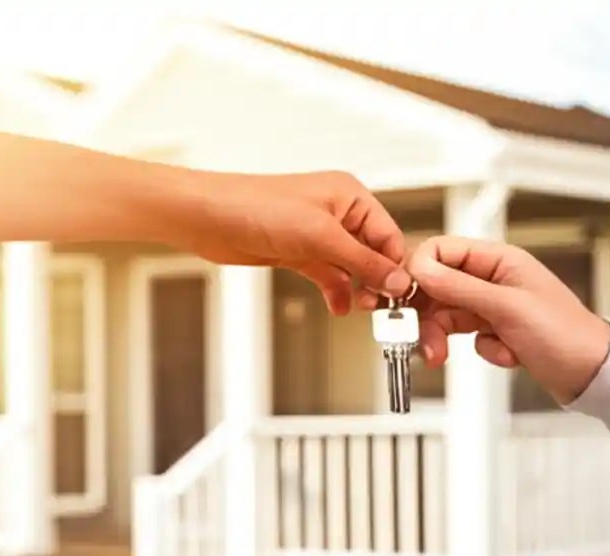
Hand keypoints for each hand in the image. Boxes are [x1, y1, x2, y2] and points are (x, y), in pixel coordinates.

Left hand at [177, 170, 411, 314]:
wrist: (209, 217)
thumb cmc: (256, 206)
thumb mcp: (320, 236)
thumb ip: (362, 260)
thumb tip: (395, 278)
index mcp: (349, 195)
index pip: (388, 232)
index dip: (396, 264)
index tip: (401, 292)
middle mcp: (336, 212)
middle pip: (372, 251)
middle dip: (377, 278)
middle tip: (380, 304)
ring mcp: (316, 233)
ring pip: (350, 266)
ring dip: (357, 288)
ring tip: (361, 307)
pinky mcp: (297, 251)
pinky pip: (327, 274)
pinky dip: (335, 290)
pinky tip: (339, 305)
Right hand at [405, 235, 609, 402]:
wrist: (592, 373)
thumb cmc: (565, 334)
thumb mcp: (506, 307)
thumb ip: (459, 287)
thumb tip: (419, 268)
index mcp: (498, 260)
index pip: (440, 251)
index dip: (418, 272)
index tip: (403, 297)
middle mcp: (493, 279)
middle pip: (437, 287)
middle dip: (426, 315)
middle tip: (421, 339)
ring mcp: (494, 306)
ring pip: (447, 315)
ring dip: (443, 338)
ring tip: (443, 357)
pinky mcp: (497, 331)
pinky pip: (467, 337)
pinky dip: (481, 350)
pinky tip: (506, 354)